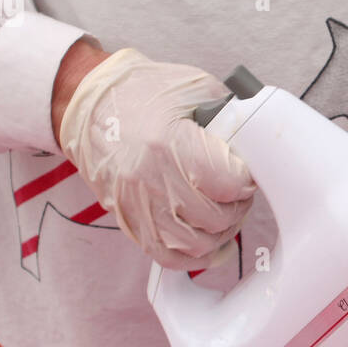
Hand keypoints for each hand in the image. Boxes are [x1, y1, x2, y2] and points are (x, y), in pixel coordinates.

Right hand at [56, 46, 256, 269]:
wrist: (89, 101)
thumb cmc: (142, 91)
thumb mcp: (195, 89)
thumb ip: (232, 117)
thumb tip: (257, 145)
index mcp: (169, 143)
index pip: (228, 183)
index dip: (246, 179)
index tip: (246, 171)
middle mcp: (150, 180)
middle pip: (216, 217)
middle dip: (237, 205)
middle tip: (237, 190)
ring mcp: (136, 205)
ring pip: (196, 244)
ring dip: (220, 232)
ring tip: (224, 211)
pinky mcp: (128, 220)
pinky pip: (168, 257)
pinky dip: (195, 256)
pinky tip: (210, 240)